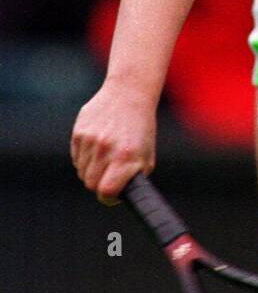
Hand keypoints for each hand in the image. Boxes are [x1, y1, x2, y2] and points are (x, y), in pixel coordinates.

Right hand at [70, 81, 156, 203]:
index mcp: (125, 157)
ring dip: (92, 170)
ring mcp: (90, 140)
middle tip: (110, 174)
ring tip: (106, 156)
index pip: (106, 192)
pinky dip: (85, 158)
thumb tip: (121, 197)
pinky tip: (97, 146)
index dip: (109, 197)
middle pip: (91, 184)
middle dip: (100, 184)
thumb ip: (135, 179)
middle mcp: (105, 149)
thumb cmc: (141, 129)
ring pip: (82, 172)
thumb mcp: (146, 156)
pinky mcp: (79, 132)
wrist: (128, 95)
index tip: (113, 194)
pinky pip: (76, 157)